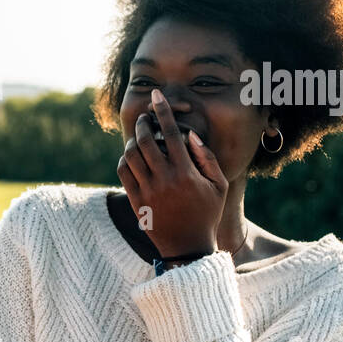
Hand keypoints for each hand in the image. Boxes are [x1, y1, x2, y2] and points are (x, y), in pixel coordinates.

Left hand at [116, 88, 228, 257]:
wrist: (187, 246)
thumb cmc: (207, 213)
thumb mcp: (218, 185)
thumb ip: (206, 157)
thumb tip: (189, 134)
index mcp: (186, 172)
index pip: (172, 132)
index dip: (163, 110)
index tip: (156, 95)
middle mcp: (165, 179)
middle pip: (146, 140)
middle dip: (144, 123)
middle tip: (145, 117)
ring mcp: (147, 190)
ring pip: (131, 155)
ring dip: (133, 140)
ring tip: (139, 136)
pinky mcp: (135, 200)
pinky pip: (123, 172)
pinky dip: (124, 159)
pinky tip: (131, 156)